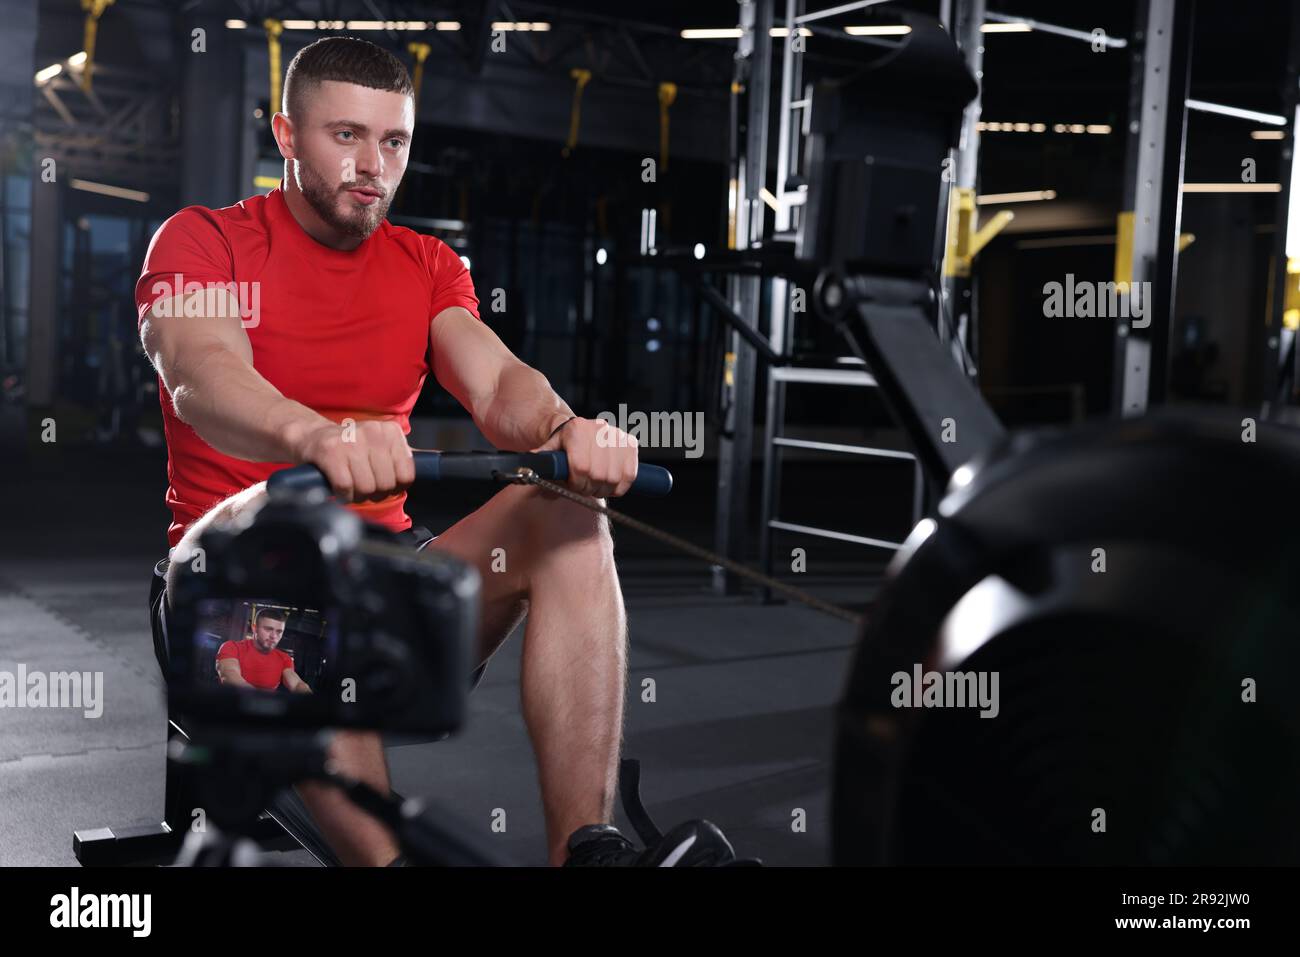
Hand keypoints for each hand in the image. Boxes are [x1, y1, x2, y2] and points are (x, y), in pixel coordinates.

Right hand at [290, 418, 414, 502]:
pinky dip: (342, 494)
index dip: (394, 486)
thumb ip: (404, 457)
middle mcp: (373, 432)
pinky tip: (338, 486)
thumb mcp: (381, 447)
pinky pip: (346, 487)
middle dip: (374, 492)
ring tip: (350, 483)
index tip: (381, 481)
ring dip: (357, 494)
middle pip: (386, 484)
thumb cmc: (350, 448)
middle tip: (362, 483)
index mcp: (390, 432)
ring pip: (367, 488)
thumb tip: (435, 464)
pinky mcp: (330, 452)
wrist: (311, 437)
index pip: (406, 475)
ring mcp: (351, 441)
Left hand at [534, 416, 638, 497]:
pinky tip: (608, 483)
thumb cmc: (561, 447)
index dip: (576, 482)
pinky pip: (630, 475)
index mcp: (576, 428)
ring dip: (603, 489)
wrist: (578, 433)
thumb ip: (538, 463)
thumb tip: (525, 472)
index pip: (581, 466)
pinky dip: (619, 486)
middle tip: (582, 487)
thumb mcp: (546, 452)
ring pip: (615, 477)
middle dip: (588, 487)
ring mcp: (617, 435)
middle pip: (598, 474)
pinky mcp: (630, 443)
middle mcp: (599, 428)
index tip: (571, 484)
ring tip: (593, 485)